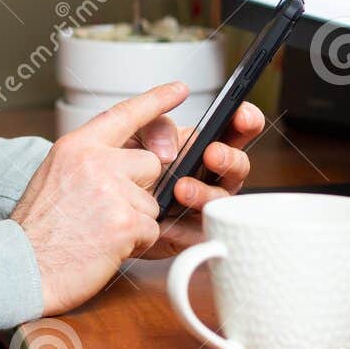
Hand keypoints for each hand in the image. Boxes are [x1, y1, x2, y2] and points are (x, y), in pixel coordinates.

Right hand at [9, 83, 180, 316]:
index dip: (156, 100)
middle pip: (150, 164)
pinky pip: (152, 230)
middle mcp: (95, 161)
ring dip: (135, 221)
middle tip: (105, 212)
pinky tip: (105, 247)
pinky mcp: (125, 222)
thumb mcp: (55, 176)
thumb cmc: (36, 229)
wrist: (19, 266)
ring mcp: (112, 190)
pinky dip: (135, 244)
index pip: (124, 114)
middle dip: (139, 190)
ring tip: (99, 233)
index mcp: (76, 146)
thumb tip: (131, 164)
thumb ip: (91, 162)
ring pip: (152, 202)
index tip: (178, 89)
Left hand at [135, 91, 264, 259]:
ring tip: (180, 188)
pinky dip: (184, 227)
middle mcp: (210, 174)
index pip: (234, 130)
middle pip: (238, 166)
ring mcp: (203, 204)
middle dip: (229, 158)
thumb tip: (169, 150)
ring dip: (204, 193)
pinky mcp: (191, 233)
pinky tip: (167, 222)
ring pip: (221, 200)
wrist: (104, 207)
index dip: (245, 121)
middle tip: (211, 153)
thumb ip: (154, 128)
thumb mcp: (134, 135)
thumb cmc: (123, 166)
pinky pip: (199, 233)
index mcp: (201, 144)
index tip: (241, 115)